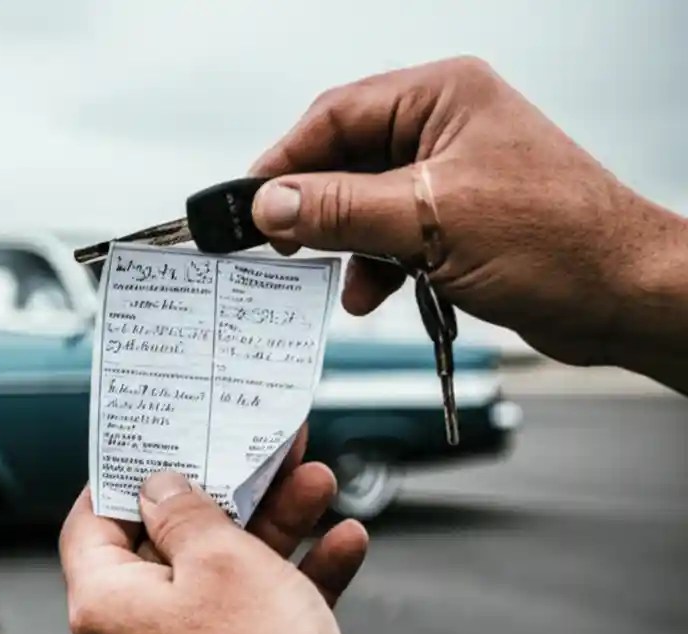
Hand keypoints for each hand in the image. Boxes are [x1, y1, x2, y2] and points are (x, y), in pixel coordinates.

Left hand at [60, 428, 367, 633]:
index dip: (125, 476)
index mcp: (108, 602)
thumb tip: (160, 488)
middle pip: (174, 541)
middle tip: (258, 453)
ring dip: (276, 524)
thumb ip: (188, 513)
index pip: (94, 521)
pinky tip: (341, 544)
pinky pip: (259, 615)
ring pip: (226, 573)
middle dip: (229, 493)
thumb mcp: (223, 562)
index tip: (159, 443)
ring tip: (314, 482)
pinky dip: (297, 577)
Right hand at [248, 56, 687, 389]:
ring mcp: (451, 171)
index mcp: (442, 97)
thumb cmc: (558, 242)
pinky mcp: (457, 216)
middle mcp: (444, 125)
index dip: (284, 159)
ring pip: (362, 199)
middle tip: (277, 242)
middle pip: (344, 158)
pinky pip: (390, 231)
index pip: (335, 115)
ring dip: (343, 241)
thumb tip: (269, 204)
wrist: (625, 296)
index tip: (247, 203)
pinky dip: (373, 263)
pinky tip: (371, 292)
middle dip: (313, 207)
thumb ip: (339, 211)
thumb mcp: (429, 223)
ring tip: (335, 275)